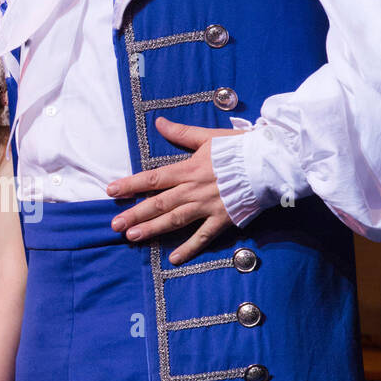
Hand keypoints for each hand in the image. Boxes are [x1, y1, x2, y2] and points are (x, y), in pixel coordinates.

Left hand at [106, 116, 243, 263]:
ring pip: (174, 220)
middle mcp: (193, 189)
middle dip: (135, 214)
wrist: (269, 162)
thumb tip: (159, 122)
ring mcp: (207, 206)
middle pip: (158, 203)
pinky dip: (188, 248)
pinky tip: (173, 259)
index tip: (111, 191)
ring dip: (152, 229)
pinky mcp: (222, 219)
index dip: (130, 184)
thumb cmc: (240, 147)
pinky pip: (202, 237)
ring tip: (132, 237)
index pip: (152, 178)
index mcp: (188, 169)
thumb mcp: (209, 136)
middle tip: (115, 225)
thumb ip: (182, 132)